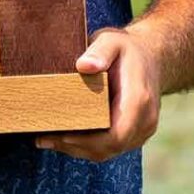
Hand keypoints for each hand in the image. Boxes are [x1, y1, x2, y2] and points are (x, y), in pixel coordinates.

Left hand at [34, 27, 160, 161]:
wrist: (151, 56)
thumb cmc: (126, 48)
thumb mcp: (112, 41)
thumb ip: (99, 52)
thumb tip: (83, 66)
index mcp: (139, 101)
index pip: (116, 135)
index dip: (87, 141)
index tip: (60, 134)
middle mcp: (144, 121)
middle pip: (109, 148)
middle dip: (74, 146)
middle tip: (42, 139)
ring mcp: (141, 130)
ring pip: (108, 151)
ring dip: (77, 149)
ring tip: (46, 139)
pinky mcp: (133, 134)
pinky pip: (109, 147)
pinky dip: (86, 146)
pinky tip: (63, 137)